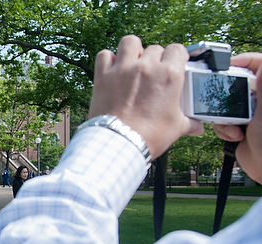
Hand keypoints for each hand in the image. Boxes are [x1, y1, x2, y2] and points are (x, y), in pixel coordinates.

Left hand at [89, 35, 202, 157]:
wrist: (120, 143)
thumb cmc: (149, 135)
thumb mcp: (176, 127)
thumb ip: (189, 122)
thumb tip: (197, 127)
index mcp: (169, 75)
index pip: (177, 49)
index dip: (176, 56)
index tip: (173, 64)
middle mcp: (146, 67)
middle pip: (154, 48)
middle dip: (155, 58)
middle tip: (152, 73)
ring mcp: (123, 69)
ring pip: (130, 41)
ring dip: (133, 49)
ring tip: (133, 62)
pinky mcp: (103, 76)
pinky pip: (105, 55)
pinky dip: (108, 59)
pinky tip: (113, 69)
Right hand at [214, 52, 261, 182]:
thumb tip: (261, 64)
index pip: (259, 65)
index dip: (246, 60)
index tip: (230, 64)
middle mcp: (261, 101)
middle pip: (238, 84)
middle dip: (229, 96)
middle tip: (224, 103)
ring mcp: (252, 115)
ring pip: (228, 104)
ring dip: (225, 117)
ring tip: (235, 129)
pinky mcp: (241, 128)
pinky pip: (223, 122)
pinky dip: (224, 129)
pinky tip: (236, 137)